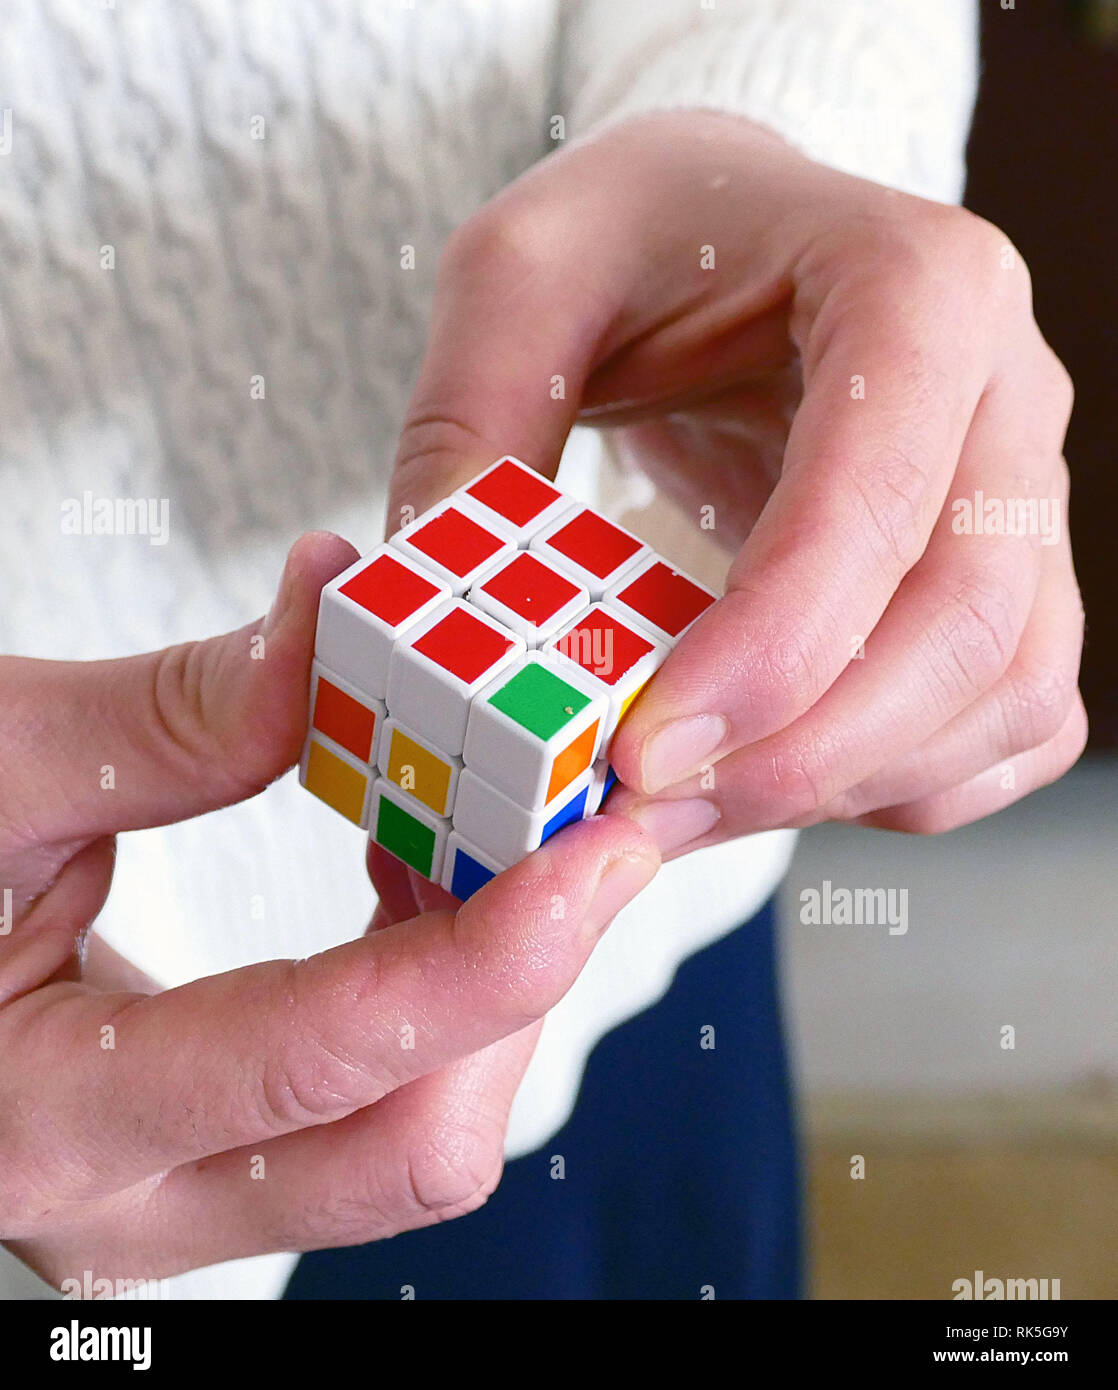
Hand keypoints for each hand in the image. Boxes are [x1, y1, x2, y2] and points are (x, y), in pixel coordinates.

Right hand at [0, 534, 657, 1286]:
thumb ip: (173, 717)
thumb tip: (340, 616)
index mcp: (53, 1114)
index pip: (334, 1056)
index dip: (496, 952)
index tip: (601, 849)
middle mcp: (131, 1199)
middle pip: (413, 1147)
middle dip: (520, 987)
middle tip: (571, 830)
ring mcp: (175, 1192)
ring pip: (407, 1140)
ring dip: (484, 992)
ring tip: (492, 833)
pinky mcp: (206, 1152)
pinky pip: (370, 1106)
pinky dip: (429, 996)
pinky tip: (418, 876)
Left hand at [388, 109, 1085, 855]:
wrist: (735, 234)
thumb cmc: (642, 239)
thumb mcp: (518, 280)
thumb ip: (467, 432)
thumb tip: (432, 614)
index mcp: (913, 285)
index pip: (875, 494)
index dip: (771, 649)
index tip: (642, 753)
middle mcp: (1005, 392)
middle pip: (964, 623)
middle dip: (803, 754)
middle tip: (647, 811)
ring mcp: (1023, 492)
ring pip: (1002, 692)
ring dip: (847, 786)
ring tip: (686, 810)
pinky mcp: (1012, 572)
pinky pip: (1015, 719)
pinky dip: (908, 785)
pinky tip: (783, 785)